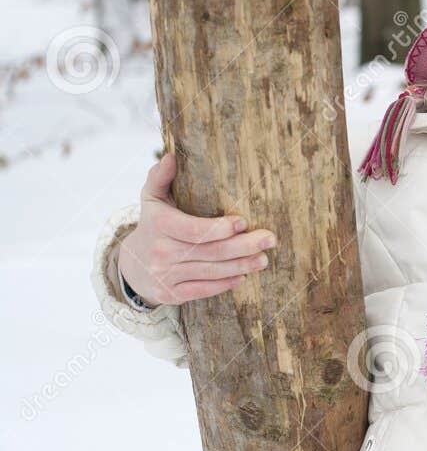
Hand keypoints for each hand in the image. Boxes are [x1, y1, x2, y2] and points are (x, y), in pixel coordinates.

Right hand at [117, 151, 278, 306]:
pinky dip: (224, 284)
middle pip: (209, 251)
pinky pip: (203, 290)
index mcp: (159, 224)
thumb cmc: (152, 225)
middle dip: (243, 246)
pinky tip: (243, 276)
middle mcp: (161, 252)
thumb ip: (160, 177)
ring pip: (210, 271)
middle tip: (269, 239)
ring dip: (241, 265)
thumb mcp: (151, 199)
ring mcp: (166, 276)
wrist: (132, 266)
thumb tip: (172, 156)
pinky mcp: (171, 294)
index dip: (219, 228)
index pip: (193, 229)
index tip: (243, 222)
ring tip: (263, 258)